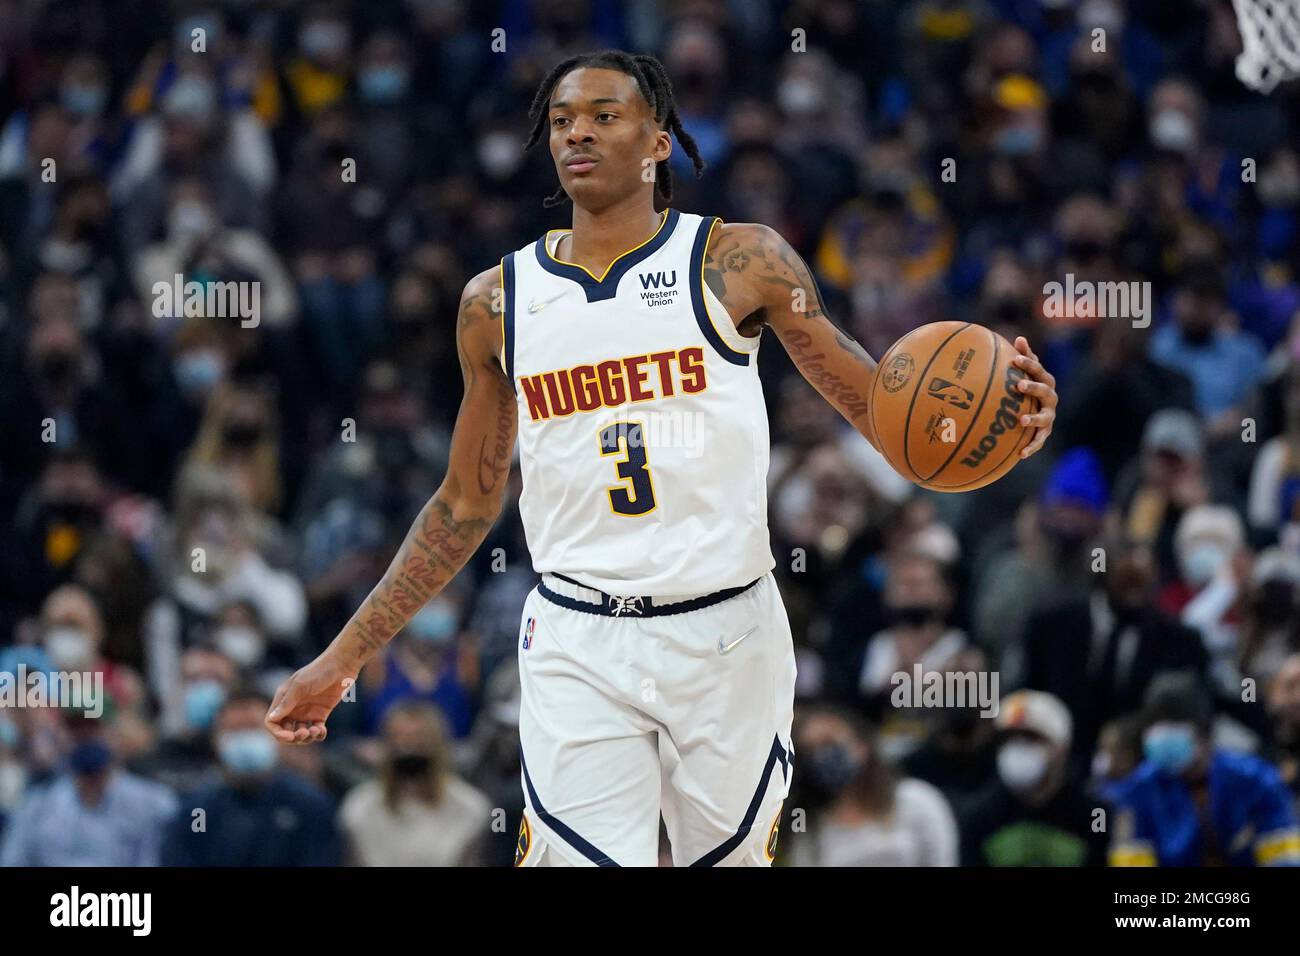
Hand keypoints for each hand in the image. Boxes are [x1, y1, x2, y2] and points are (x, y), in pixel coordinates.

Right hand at [265, 652, 358, 744]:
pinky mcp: (321, 713)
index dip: (277, 732)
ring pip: (300, 733)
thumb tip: (272, 718)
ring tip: (315, 731)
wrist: (342, 664)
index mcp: (283, 699)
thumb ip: (287, 702)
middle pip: (285, 731)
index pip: (272, 721)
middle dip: (293, 738)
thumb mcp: (301, 686)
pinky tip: (322, 730)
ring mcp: (307, 710)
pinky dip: (318, 734)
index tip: (289, 736)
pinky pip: (316, 730)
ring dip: (306, 738)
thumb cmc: (319, 671)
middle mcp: (293, 706)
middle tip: (304, 734)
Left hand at [1011, 336, 1056, 458]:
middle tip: (1019, 385)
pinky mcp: (1045, 432)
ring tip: (1022, 420)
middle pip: (1044, 390)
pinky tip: (1020, 454)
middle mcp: (1050, 398)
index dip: (1028, 363)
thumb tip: (1019, 337)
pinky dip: (1031, 447)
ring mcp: (1049, 416)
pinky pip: (1039, 441)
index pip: (1038, 369)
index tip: (1015, 358)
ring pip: (1044, 417)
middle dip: (1033, 387)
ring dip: (1034, 419)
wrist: (1041, 412)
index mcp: (1045, 381)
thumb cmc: (1029, 388)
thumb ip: (1025, 357)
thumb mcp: (1027, 373)